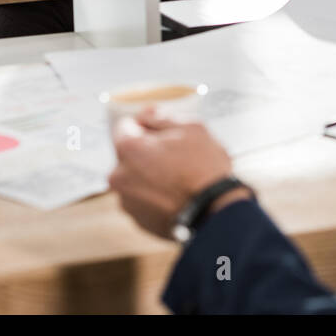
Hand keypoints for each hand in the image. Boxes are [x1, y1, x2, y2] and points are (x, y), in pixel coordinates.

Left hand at [108, 111, 244, 239]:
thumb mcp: (191, 128)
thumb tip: (146, 114)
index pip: (124, 126)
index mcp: (128, 149)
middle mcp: (119, 176)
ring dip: (151, 175)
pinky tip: (178, 194)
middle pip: (129, 154)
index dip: (144, 124)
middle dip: (148, 151)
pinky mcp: (139, 221)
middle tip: (176, 155)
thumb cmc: (205, 169)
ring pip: (136, 178)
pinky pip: (144, 200)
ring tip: (180, 178)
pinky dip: (156, 196)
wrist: (215, 213)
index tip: (160, 129)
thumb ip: (162, 117)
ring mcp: (128, 201)